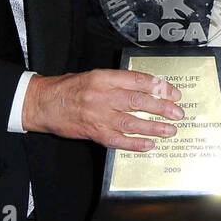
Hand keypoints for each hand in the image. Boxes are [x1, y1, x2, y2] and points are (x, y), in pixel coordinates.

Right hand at [21, 69, 182, 149]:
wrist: (42, 103)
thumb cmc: (67, 88)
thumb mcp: (93, 76)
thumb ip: (117, 81)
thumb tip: (144, 87)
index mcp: (103, 77)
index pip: (137, 80)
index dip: (158, 87)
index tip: (173, 92)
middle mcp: (102, 95)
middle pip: (138, 101)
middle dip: (162, 107)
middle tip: (178, 112)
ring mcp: (98, 115)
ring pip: (131, 122)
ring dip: (153, 127)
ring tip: (170, 130)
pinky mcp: (93, 132)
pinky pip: (117, 140)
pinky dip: (134, 143)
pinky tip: (148, 145)